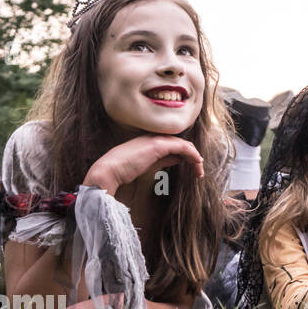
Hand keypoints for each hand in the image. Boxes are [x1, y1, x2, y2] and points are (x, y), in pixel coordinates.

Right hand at [84, 135, 203, 195]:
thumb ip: (163, 160)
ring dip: (195, 158)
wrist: (108, 171)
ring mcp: (156, 139)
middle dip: (192, 156)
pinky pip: (183, 147)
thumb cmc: (122, 170)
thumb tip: (178, 159)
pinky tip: (197, 163)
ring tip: (199, 171)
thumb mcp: (147, 164)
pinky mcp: (158, 145)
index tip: (191, 166)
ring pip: (184, 145)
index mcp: (149, 141)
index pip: (172, 144)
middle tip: (198, 170)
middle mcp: (153, 137)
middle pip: (180, 143)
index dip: (184, 154)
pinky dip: (192, 155)